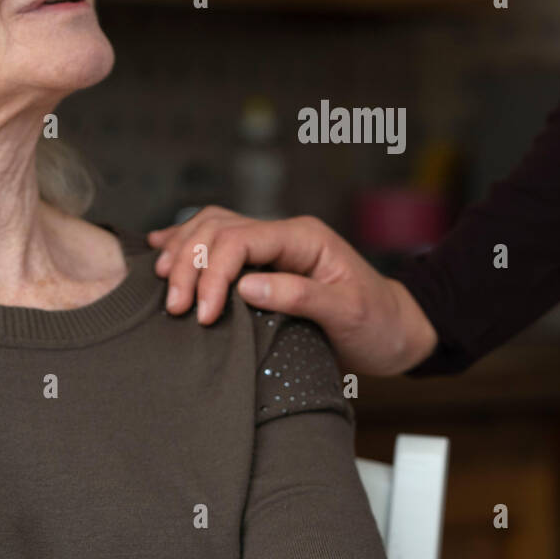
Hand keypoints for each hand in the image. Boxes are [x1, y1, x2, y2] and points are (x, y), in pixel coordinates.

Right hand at [146, 206, 438, 375]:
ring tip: (160, 282)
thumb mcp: (347, 313)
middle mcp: (286, 234)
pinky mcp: (266, 262)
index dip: (213, 272)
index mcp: (304, 238)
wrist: (398, 331)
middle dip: (188, 263)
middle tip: (174, 307)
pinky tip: (161, 249)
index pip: (241, 239)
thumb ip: (299, 296)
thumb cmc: (378, 324)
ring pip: (213, 227)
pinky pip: (220, 241)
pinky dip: (188, 244)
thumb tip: (245, 288)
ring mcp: (275, 245)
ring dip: (182, 251)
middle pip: (219, 229)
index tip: (201, 314)